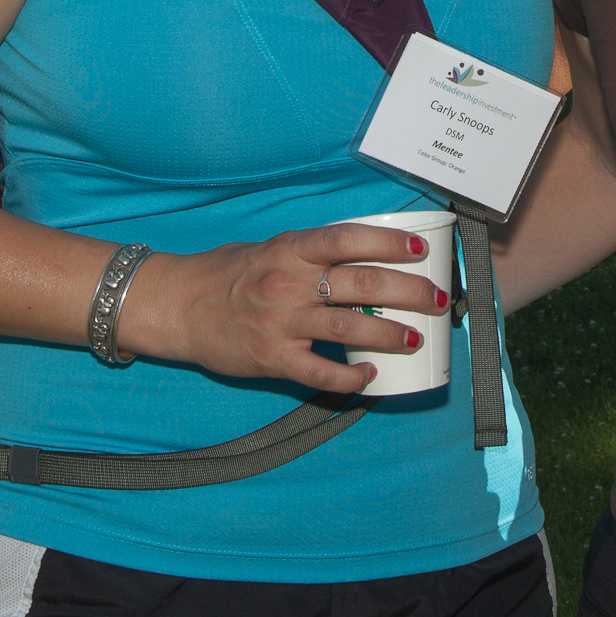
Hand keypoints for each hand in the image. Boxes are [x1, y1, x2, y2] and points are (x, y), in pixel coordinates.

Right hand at [114, 223, 447, 395]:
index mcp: (291, 249)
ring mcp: (280, 322)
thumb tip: (370, 252)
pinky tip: (369, 376)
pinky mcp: (271, 358)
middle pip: (361, 283)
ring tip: (416, 337)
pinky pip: (319, 371)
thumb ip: (314, 252)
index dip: (388, 243)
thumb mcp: (273, 248)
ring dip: (390, 333)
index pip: (348, 239)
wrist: (178, 307)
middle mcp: (288, 282)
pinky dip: (349, 377)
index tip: (420, 250)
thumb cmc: (231, 274)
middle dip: (407, 291)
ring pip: (348, 326)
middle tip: (437, 298)